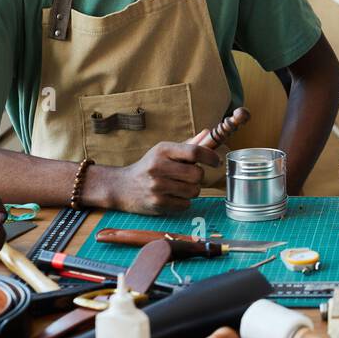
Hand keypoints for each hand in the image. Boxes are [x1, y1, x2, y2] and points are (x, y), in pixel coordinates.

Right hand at [95, 141, 220, 213]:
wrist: (122, 187)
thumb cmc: (149, 166)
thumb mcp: (165, 152)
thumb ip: (188, 145)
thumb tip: (208, 133)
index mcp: (163, 150)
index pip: (195, 152)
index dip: (211, 157)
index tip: (216, 162)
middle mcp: (158, 167)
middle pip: (197, 174)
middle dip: (198, 177)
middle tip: (189, 177)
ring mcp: (156, 186)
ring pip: (194, 191)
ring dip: (191, 190)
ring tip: (179, 187)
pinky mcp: (156, 203)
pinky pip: (185, 204)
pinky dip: (183, 202)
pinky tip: (171, 196)